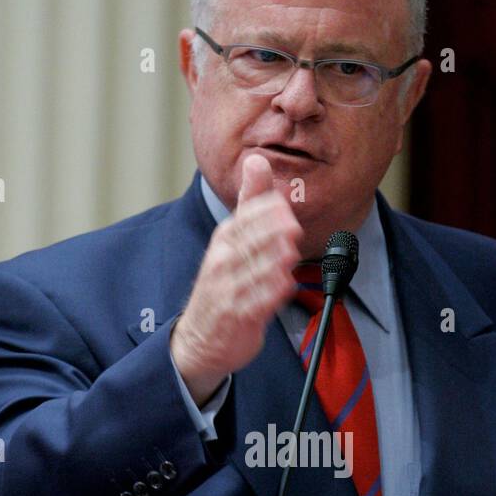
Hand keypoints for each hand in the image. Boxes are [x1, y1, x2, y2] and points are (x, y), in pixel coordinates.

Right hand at [171, 155, 302, 403]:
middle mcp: (224, 261)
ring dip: (274, 262)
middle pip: (251, 241)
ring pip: (254, 271)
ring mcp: (230, 290)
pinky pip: (258, 301)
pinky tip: (286, 284)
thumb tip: (257, 158)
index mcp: (225, 238)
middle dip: (272, 234)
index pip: (245, 216)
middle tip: (292, 228)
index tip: (285, 207)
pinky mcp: (239, 316)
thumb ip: (250, 200)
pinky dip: (272, 292)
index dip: (267, 211)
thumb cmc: (225, 281)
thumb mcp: (233, 236)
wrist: (203, 337)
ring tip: (290, 254)